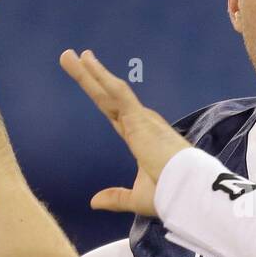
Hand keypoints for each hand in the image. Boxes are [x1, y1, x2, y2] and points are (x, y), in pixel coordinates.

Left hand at [58, 49, 192, 214]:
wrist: (187, 192)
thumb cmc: (171, 194)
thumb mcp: (137, 197)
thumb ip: (115, 197)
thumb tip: (93, 201)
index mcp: (141, 138)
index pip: (114, 112)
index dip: (100, 95)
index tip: (89, 79)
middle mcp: (141, 123)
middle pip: (107, 96)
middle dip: (88, 76)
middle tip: (68, 56)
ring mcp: (141, 119)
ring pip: (109, 91)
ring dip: (89, 72)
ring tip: (68, 55)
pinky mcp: (141, 119)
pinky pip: (119, 93)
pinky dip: (103, 77)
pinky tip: (88, 62)